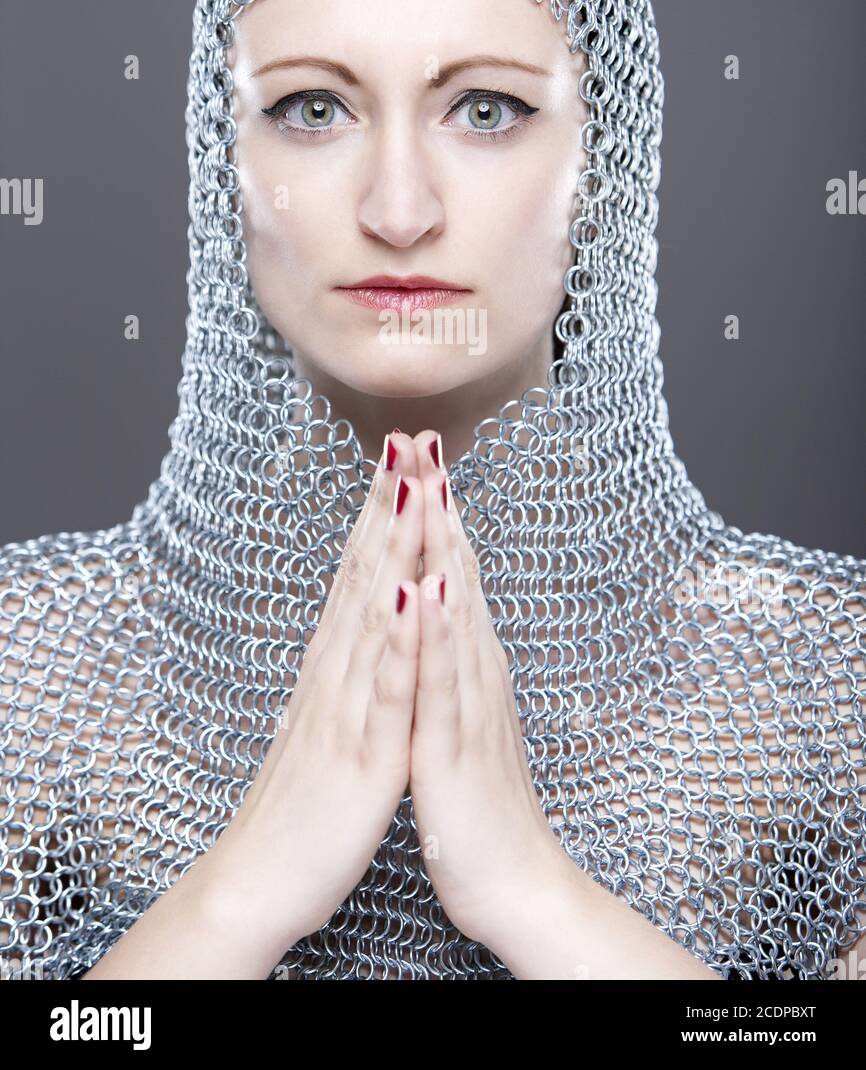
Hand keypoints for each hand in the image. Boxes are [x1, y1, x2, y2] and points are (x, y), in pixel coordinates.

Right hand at [193, 429, 424, 961]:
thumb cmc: (304, 796)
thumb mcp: (329, 714)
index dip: (385, 509)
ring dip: (395, 546)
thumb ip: (345, 664)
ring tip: (413, 485)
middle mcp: (336, 669)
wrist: (262, 877)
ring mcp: (346, 706)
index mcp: (336, 662)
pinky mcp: (361, 752)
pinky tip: (411, 593)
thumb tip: (361, 617)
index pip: (364, 568)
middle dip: (392, 502)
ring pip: (376, 613)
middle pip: (367, 571)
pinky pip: (384, 689)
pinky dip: (398, 639)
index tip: (404, 452)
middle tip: (409, 436)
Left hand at [406, 430, 564, 952]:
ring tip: (429, 486)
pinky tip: (429, 587)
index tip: (412, 452)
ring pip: (454, 610)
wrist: (516, 880)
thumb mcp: (458, 713)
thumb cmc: (480, 800)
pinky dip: (435, 631)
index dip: (430, 509)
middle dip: (435, 502)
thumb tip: (440, 611)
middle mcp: (473, 668)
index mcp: (465, 660)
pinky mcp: (455, 744)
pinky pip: (442, 681)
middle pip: (455, 571)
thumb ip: (451, 660)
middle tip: (421, 436)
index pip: (447, 569)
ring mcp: (468, 702)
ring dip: (440, 545)